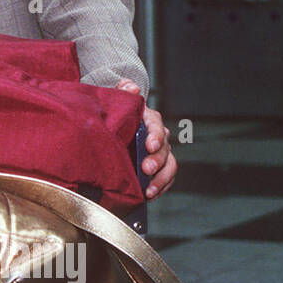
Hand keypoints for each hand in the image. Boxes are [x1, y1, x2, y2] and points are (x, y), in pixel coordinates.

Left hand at [115, 78, 176, 199]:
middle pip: (165, 149)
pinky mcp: (156, 168)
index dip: (156, 136)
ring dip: (161, 179)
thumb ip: (122, 92)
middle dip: (157, 161)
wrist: (113, 127)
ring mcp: (159, 153)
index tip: (150, 146)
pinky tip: (149, 196)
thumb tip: (130, 86)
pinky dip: (160, 188)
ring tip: (150, 191)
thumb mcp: (115, 100)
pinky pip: (164, 179)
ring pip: (169, 166)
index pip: (157, 126)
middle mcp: (158, 137)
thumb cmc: (115, 113)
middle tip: (146, 169)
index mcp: (149, 120)